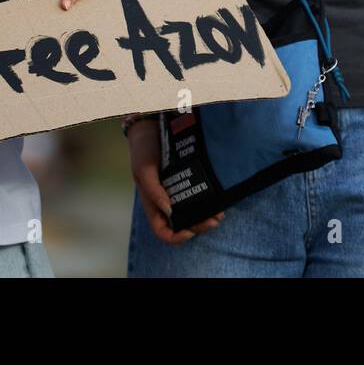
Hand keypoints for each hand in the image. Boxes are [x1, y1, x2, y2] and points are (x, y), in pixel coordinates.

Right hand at [127, 118, 222, 244]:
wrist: (151, 127)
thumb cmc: (143, 151)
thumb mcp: (143, 170)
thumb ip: (153, 191)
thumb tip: (169, 211)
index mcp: (153, 204)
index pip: (162, 231)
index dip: (176, 237)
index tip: (189, 232)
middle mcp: (167, 201)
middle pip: (183, 224)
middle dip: (199, 226)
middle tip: (214, 220)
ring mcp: (178, 191)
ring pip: (194, 212)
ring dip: (207, 216)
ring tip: (220, 213)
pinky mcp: (188, 179)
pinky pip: (199, 194)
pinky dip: (209, 200)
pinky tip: (218, 198)